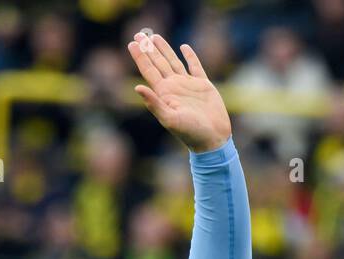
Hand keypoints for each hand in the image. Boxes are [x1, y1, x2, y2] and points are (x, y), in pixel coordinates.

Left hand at [128, 30, 231, 152]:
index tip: (132, 43)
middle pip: (158, 63)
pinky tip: (184, 47)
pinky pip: (195, 66)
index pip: (148, 70)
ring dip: (164, 49)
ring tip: (155, 37)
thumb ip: (153, 104)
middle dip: (148, 49)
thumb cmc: (190, 133)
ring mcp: (187, 85)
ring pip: (173, 61)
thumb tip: (137, 88)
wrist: (212, 139)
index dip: (140, 56)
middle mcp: (173, 87)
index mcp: (164, 93)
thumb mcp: (169, 119)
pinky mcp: (203, 85)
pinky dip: (190, 56)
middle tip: (139, 34)